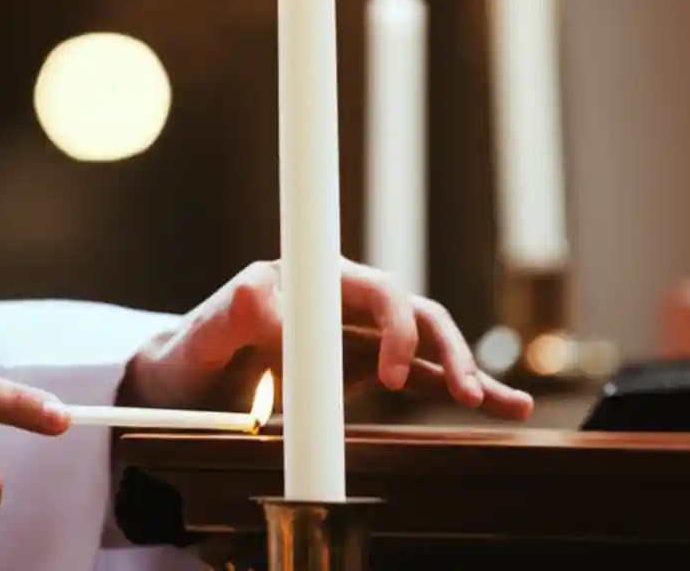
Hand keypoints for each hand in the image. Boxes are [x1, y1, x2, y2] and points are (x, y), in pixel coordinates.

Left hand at [120, 259, 533, 419]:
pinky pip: (421, 375)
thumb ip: (227, 315)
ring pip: (426, 341)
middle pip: (411, 311)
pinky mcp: (363, 370)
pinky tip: (505, 405)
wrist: (184, 385)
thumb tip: (261, 296)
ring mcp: (356, 336)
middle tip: (457, 392)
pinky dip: (461, 386)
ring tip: (496, 403)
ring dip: (461, 367)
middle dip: (440, 349)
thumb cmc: (189, 356)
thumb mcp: (199, 338)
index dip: (391, 325)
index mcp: (308, 283)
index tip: (388, 376)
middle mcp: (339, 303)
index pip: (370, 289)